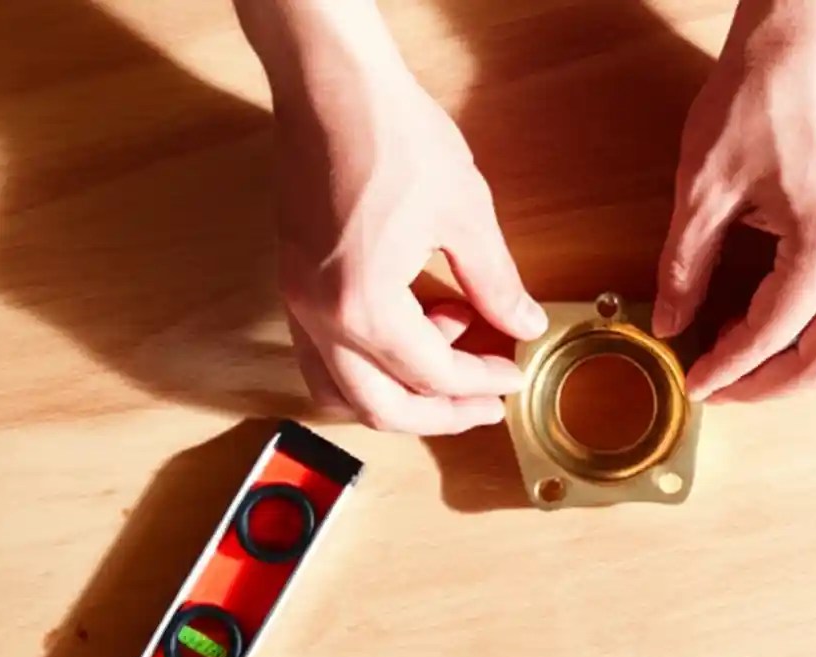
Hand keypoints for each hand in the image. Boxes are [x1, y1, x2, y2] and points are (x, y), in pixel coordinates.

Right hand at [243, 1, 545, 433]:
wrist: (331, 83)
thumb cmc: (391, 135)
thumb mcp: (464, 214)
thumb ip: (495, 282)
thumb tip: (523, 323)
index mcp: (363, 307)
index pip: (431, 376)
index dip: (481, 383)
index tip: (513, 377)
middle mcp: (319, 315)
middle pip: (378, 407)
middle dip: (439, 415)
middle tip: (485, 405)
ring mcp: (296, 299)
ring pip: (338, 389)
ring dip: (395, 394)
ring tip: (448, 364)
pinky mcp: (293, 278)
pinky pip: (323, 351)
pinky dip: (367, 361)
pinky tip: (411, 325)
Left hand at [653, 1, 815, 402]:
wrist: (806, 42)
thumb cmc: (760, 98)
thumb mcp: (703, 188)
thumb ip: (685, 266)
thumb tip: (671, 322)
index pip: (773, 337)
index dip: (728, 370)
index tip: (697, 384)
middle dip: (771, 387)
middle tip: (724, 388)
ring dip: (814, 369)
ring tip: (760, 365)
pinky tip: (793, 326)